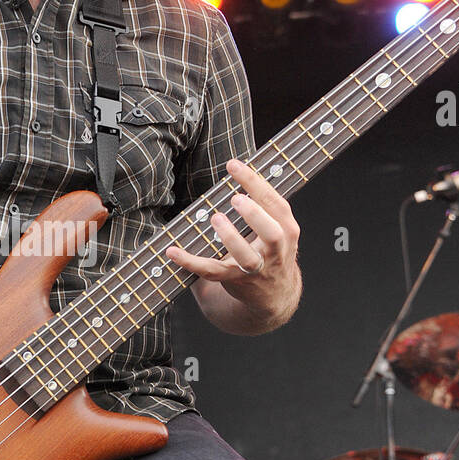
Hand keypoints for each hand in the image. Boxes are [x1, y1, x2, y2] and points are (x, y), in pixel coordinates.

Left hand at [165, 158, 300, 331]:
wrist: (275, 294)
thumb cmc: (270, 250)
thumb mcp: (278, 226)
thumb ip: (263, 203)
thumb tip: (236, 168)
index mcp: (286, 230)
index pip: (276, 203)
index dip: (256, 183)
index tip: (234, 165)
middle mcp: (275, 250)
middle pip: (271, 233)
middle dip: (254, 214)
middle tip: (235, 199)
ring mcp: (256, 268)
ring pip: (246, 257)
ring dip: (231, 238)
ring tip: (216, 219)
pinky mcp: (235, 280)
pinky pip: (211, 272)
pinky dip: (190, 262)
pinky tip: (172, 251)